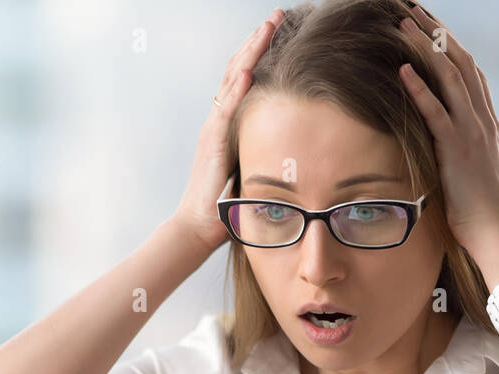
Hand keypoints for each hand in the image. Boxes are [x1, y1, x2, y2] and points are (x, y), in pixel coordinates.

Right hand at [171, 8, 286, 251]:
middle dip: (258, 40)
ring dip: (250, 52)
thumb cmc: (227, 204)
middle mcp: (218, 118)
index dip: (261, 52)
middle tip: (278, 15)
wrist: (199, 226)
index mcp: (228, 122)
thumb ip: (268, 151)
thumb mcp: (253, 169)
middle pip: (237, 67)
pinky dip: (236, 87)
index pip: (245, 77)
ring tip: (267, 27)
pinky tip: (248, 69)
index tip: (281, 31)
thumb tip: (299, 146)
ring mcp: (213, 128)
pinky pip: (225, 109)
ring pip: (231, 79)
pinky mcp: (213, 143)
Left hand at [397, 5, 498, 262]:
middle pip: (460, 62)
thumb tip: (444, 145)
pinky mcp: (457, 151)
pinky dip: (419, 89)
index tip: (431, 25)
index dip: (451, 45)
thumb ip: (463, 150)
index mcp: (487, 123)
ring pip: (449, 78)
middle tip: (413, 10)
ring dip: (425, 48)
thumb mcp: (474, 171)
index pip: (470, 72)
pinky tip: (401, 70)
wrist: (497, 233)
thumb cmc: (482, 211)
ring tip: (402, 25)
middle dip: (437, 32)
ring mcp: (472, 133)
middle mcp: (482, 120)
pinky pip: (436, 113)